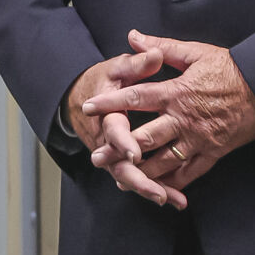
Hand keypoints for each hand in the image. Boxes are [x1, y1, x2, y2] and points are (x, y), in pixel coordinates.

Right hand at [65, 49, 185, 209]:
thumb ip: (136, 64)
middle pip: (119, 166)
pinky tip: (174, 198)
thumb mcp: (117, 68)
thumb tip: (155, 54)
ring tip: (171, 200)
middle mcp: (107, 140)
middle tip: (158, 192)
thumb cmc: (103, 81)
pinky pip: (135, 178)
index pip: (112, 131)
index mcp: (106, 115)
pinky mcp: (120, 161)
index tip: (134, 153)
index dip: (122, 143)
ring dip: (148, 189)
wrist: (80, 97)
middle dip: (138, 180)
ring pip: (128, 177)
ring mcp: (112, 154)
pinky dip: (152, 188)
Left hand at [83, 29, 254, 197]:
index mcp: (176, 92)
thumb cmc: (230, 68)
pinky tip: (159, 188)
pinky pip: (191, 172)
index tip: (88, 107)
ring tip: (120, 179)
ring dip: (141, 171)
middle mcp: (184, 118)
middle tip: (96, 157)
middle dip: (118, 148)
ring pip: (165, 160)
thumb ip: (161, 47)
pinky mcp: (214, 152)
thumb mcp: (195, 52)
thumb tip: (133, 37)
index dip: (110, 103)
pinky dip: (174, 182)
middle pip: (145, 137)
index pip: (135, 98)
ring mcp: (199, 139)